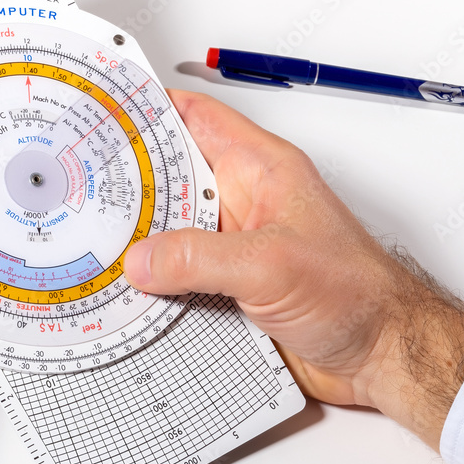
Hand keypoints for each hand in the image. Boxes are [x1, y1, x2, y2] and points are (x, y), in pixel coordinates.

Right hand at [123, 89, 463, 447]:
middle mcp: (244, 202)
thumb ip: (199, 258)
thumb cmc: (357, 294)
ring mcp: (234, 246)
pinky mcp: (229, 286)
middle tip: (82, 183)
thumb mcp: (270, 264)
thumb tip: (142, 260)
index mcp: (261, 171)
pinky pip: (178, 276)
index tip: (106, 107)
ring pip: (170, 230)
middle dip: (128, 179)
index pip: (196, 118)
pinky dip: (151, 283)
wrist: (382, 356)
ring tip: (94, 240)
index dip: (150, 107)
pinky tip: (125, 291)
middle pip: (172, 176)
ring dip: (138, 239)